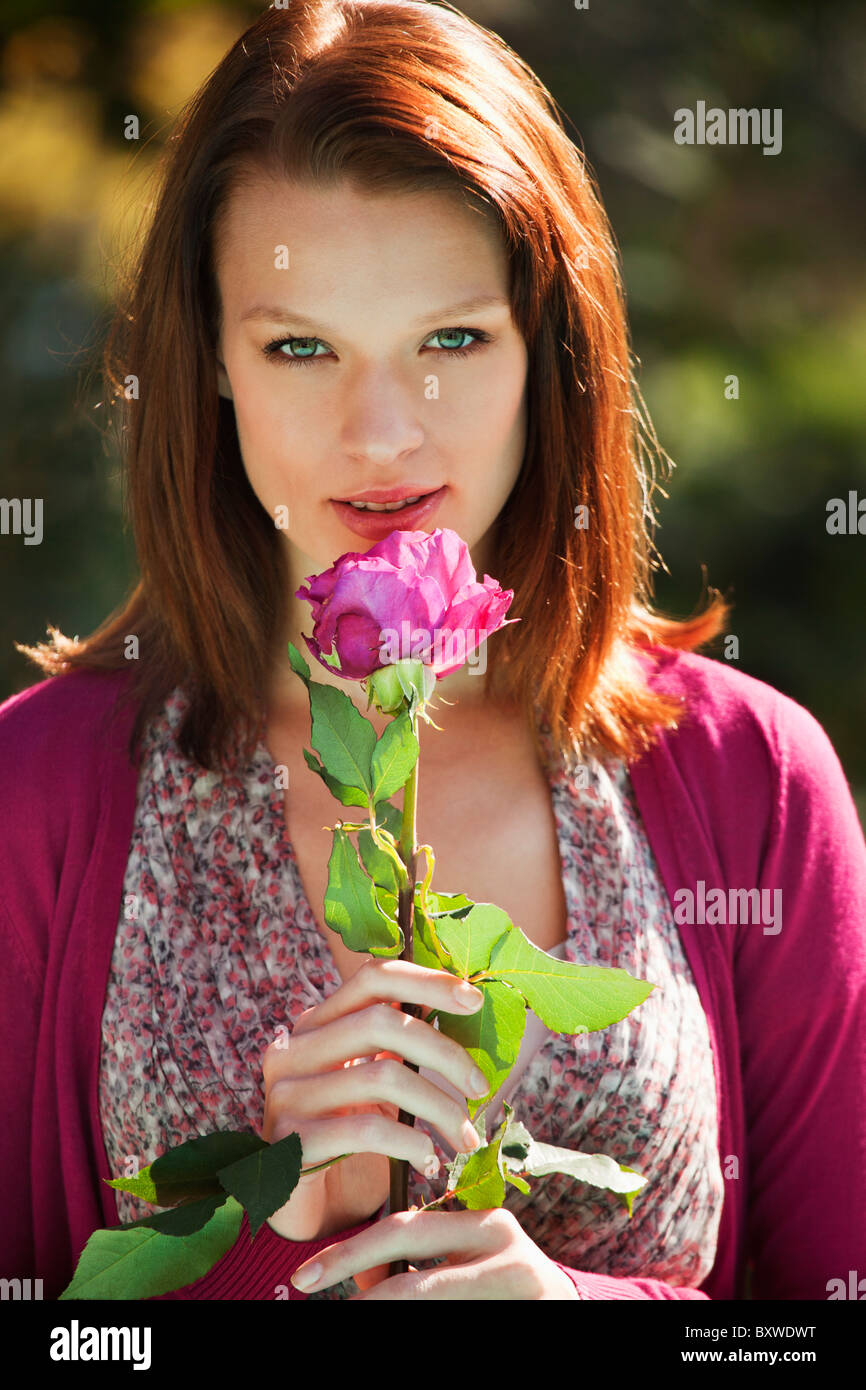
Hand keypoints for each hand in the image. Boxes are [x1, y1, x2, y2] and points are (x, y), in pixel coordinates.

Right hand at [261, 956, 489, 1243]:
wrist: (308, 1211)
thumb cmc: (353, 1138)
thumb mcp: (377, 1084)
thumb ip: (401, 1047)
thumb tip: (470, 1011)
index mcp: (318, 1024)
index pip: (372, 978)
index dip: (426, 982)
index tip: (475, 1001)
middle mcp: (295, 1049)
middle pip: (382, 1022)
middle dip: (443, 1053)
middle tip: (482, 1088)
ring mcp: (288, 1094)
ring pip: (382, 1076)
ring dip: (439, 1108)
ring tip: (465, 1138)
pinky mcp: (291, 1141)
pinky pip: (367, 1130)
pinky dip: (411, 1143)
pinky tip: (430, 1161)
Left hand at [289, 1206, 580, 1298]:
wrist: (577, 1309)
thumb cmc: (507, 1282)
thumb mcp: (468, 1258)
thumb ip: (421, 1257)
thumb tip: (357, 1278)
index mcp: (484, 1221)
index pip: (404, 1228)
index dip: (350, 1250)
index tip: (306, 1273)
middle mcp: (502, 1246)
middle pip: (413, 1269)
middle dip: (355, 1277)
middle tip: (306, 1286)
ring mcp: (516, 1284)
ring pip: (427, 1302)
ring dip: (384, 1310)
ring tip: (355, 1313)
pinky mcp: (525, 1311)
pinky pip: (453, 1320)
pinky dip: (415, 1323)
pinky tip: (392, 1321)